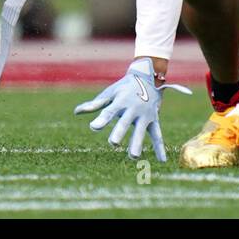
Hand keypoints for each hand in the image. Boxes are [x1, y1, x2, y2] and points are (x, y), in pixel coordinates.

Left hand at [73, 58, 190, 161]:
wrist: (149, 77)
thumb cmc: (124, 88)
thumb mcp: (110, 93)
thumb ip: (95, 104)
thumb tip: (76, 112)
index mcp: (121, 101)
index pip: (110, 110)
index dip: (102, 119)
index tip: (94, 127)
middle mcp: (133, 108)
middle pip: (125, 121)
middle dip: (120, 131)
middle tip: (113, 143)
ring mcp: (145, 115)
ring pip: (141, 130)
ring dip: (137, 142)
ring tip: (133, 156)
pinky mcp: (154, 120)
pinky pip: (157, 134)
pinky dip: (159, 147)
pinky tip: (162, 160)